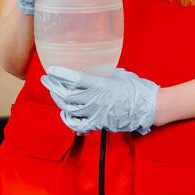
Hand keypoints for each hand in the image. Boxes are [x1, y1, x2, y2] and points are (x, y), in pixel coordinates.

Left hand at [40, 65, 158, 135]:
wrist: (147, 108)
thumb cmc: (136, 89)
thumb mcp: (118, 75)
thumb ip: (102, 74)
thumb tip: (90, 69)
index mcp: (102, 85)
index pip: (74, 79)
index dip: (60, 74)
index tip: (51, 68)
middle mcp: (96, 100)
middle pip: (66, 94)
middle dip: (53, 86)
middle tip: (47, 79)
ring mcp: (95, 114)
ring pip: (68, 108)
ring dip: (58, 100)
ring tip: (54, 92)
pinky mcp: (98, 124)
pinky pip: (77, 125)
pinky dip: (68, 119)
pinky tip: (65, 113)